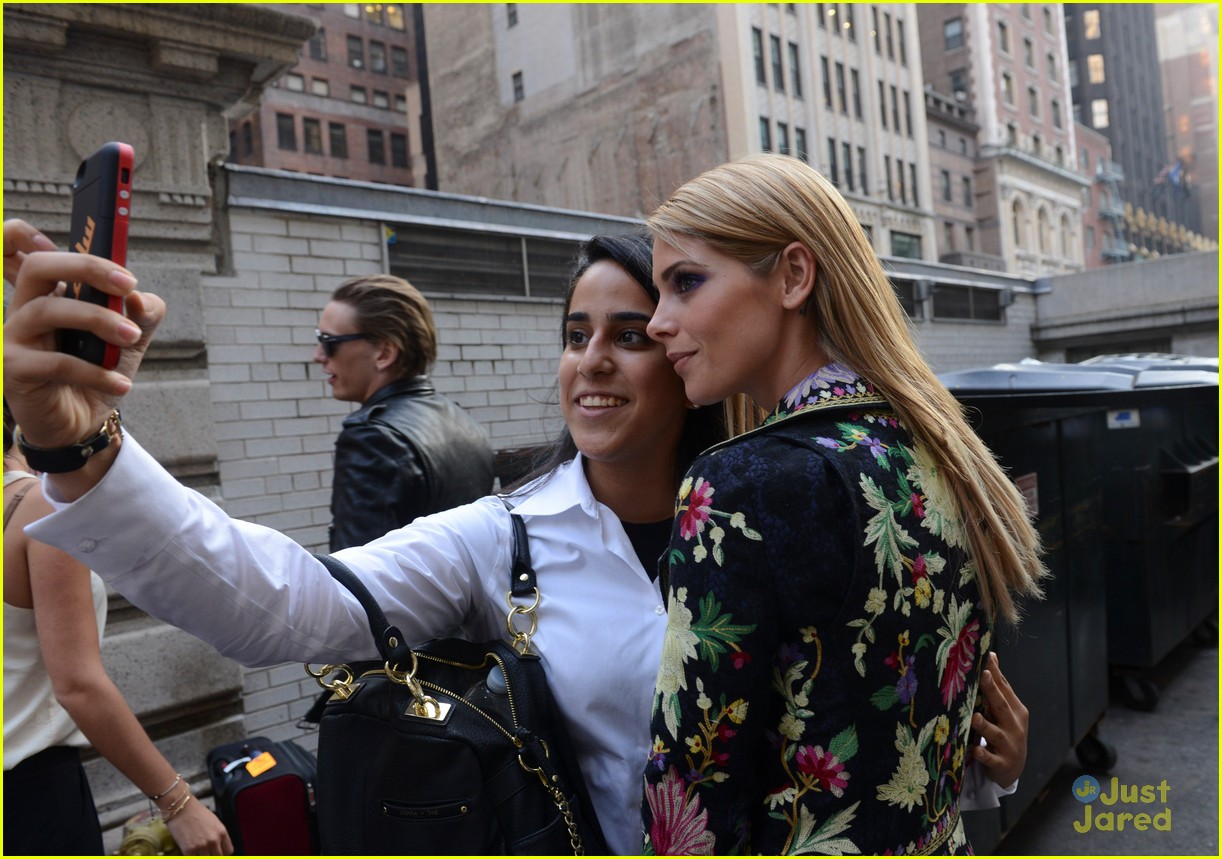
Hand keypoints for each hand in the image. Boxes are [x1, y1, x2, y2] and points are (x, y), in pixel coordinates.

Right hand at [3, 218, 161, 454]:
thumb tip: (137, 296)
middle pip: (37, 266)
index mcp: (47, 293)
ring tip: (131, 338)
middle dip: (86, 266)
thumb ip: (141, 311)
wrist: (81, 424)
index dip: (26, 232)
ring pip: (48, 311)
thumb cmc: (98, 372)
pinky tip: (121, 383)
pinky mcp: (13, 370)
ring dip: (100, 321)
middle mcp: (24, 308)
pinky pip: (55, 362)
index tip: (79, 235)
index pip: (16, 247)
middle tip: (128, 282)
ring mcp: (13, 338)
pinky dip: (96, 372)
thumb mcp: (130, 337)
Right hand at [164, 796, 233, 855]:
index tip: (216, 853)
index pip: (229, 851)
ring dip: (202, 857)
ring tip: (197, 852)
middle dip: (212, 856)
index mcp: (222, 832)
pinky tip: (190, 853)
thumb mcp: (213, 822)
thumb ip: (217, 835)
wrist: (180, 807)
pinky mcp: (189, 850)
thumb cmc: (195, 812)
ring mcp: (202, 846)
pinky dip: (192, 857)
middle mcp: (214, 840)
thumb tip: (217, 847)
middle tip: (205, 852)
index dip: (222, 853)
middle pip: (218, 857)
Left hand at [971, 652, 1027, 788]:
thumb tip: (991, 654)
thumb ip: (998, 686)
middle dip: (993, 691)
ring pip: (996, 734)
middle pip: (1002, 707)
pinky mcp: (1002, 764)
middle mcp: (1014, 726)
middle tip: (984, 675)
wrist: (1012, 768)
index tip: (986, 658)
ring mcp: (1009, 746)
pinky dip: (984, 754)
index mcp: (1016, 711)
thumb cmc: (1004, 731)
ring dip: (986, 726)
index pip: (1005, 689)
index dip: (996, 674)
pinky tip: (975, 749)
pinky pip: (991, 758)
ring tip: (976, 717)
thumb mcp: (1004, 710)